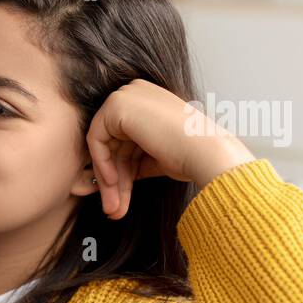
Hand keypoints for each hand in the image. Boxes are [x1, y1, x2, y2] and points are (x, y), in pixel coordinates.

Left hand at [86, 78, 254, 219]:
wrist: (206, 152)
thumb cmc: (190, 156)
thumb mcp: (154, 157)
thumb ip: (132, 159)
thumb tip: (110, 180)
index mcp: (147, 101)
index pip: (124, 139)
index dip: (120, 170)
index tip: (119, 198)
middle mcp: (136, 92)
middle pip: (113, 144)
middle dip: (113, 180)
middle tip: (113, 210)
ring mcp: (126, 95)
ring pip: (103, 146)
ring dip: (108, 181)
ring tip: (113, 210)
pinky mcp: (117, 104)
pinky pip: (96, 140)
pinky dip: (101, 164)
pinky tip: (113, 184)